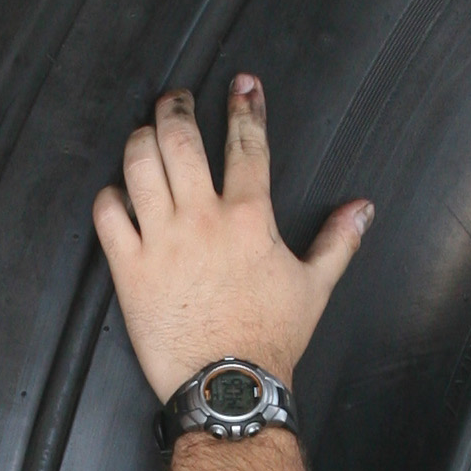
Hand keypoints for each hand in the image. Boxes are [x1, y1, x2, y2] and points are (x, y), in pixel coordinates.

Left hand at [92, 75, 369, 404]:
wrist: (230, 386)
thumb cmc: (271, 338)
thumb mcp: (315, 286)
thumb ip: (339, 240)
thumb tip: (363, 208)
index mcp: (250, 217)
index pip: (248, 143)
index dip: (245, 105)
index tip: (242, 83)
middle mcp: (203, 219)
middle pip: (180, 139)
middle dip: (175, 106)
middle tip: (175, 97)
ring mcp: (161, 241)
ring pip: (139, 165)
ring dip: (139, 139)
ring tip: (144, 133)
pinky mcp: (129, 269)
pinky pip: (108, 215)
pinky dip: (109, 195)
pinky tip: (117, 192)